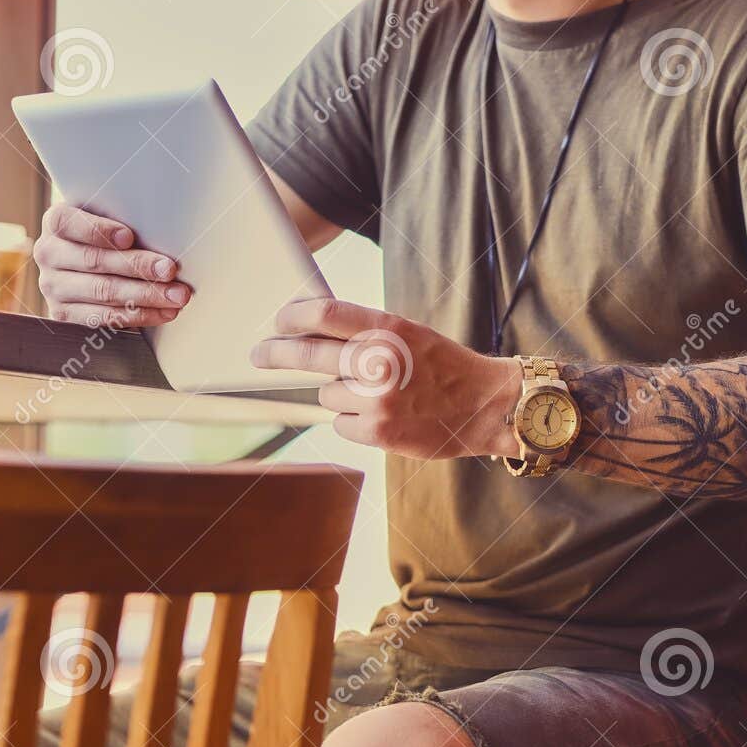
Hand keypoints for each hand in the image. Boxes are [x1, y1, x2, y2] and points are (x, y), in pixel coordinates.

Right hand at [34, 203, 191, 328]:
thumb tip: (164, 233)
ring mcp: (52, 286)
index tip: (129, 237)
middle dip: (137, 266)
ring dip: (146, 295)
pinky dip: (139, 315)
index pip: (71, 222)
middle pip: (94, 261)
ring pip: (103, 292)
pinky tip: (163, 312)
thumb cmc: (104, 236)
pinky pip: (105, 317)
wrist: (80, 266)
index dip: (100, 230)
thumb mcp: (106, 219)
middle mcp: (48, 253)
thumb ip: (123, 222)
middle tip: (169, 271)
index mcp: (55, 222)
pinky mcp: (63, 313)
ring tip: (176, 296)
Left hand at [250, 299, 521, 459]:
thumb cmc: (442, 367)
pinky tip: (382, 416)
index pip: (324, 315)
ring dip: (340, 394)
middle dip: (276, 354)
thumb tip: (308, 333)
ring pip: (327, 394)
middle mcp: (380, 361)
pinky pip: (341, 423)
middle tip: (258, 354)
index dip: (292, 317)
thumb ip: (364, 332)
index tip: (276, 322)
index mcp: (388, 329)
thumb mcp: (408, 334)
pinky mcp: (378, 431)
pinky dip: (353, 420)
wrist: (487, 406)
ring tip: (376, 394)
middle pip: (309, 355)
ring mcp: (378, 399)